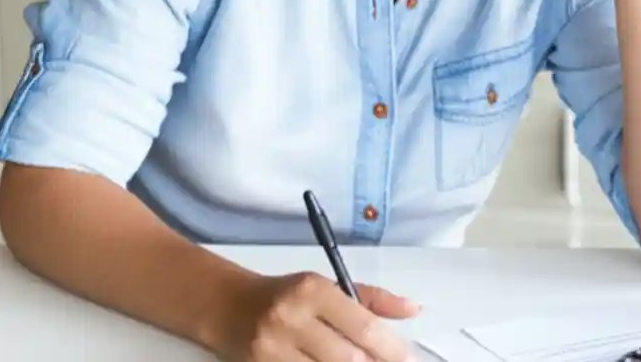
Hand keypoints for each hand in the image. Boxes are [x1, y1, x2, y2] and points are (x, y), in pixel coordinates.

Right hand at [215, 272, 420, 361]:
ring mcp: (272, 350)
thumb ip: (371, 300)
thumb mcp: (326, 286)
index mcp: (312, 290)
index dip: (392, 350)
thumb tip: (413, 309)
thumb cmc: (284, 296)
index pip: (363, 326)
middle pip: (349, 359)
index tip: (408, 360)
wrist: (227, 307)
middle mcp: (291, 318)